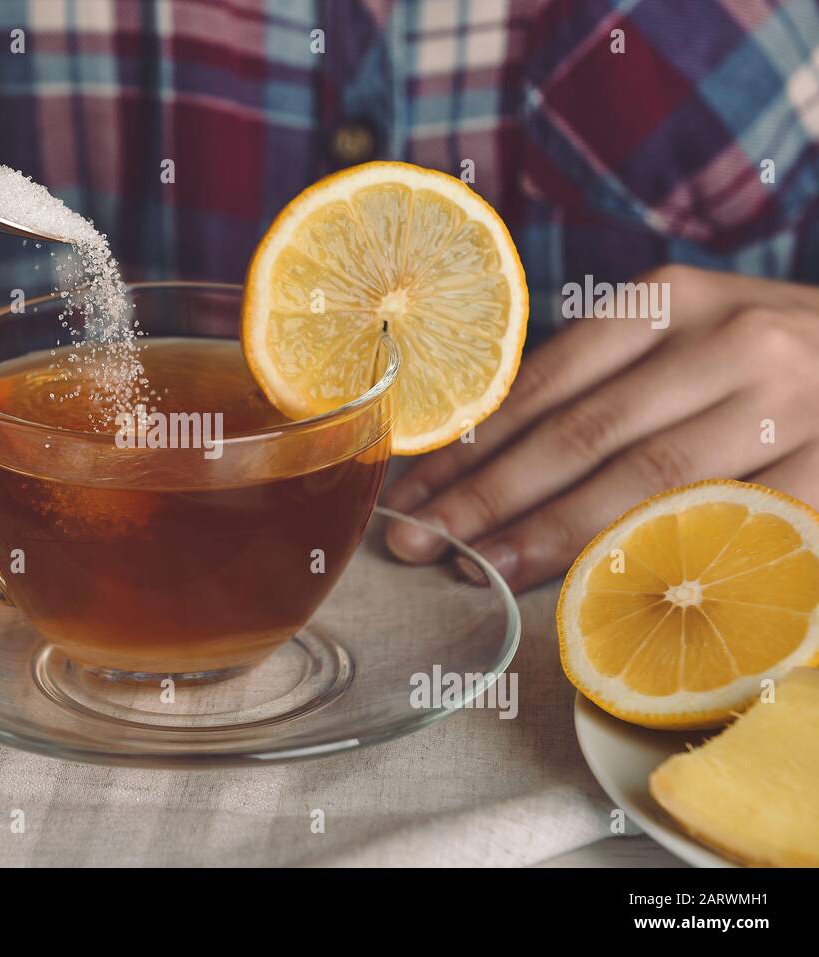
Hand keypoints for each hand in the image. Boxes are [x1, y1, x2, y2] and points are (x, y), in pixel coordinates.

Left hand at [384, 265, 818, 591]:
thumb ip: (600, 380)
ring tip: (481, 571)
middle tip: (417, 544)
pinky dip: (660, 562)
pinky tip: (598, 594)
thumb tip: (481, 456)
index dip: (473, 445)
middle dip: (489, 498)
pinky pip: (730, 527)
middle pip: (583, 436)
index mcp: (672, 300)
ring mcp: (788, 405)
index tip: (413, 494)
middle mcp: (728, 342)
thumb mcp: (685, 331)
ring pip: (647, 485)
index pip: (547, 383)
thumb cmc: (764, 351)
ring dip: (553, 536)